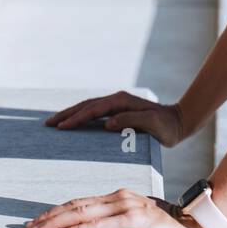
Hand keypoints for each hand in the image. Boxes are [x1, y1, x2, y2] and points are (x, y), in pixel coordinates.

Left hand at [25, 188, 213, 227]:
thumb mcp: (133, 224)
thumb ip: (113, 224)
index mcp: (117, 198)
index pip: (80, 203)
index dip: (56, 211)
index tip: (35, 221)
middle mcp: (120, 197)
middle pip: (77, 206)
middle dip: (49, 216)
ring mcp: (129, 207)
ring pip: (85, 214)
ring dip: (58, 223)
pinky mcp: (138, 221)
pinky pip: (102, 227)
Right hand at [44, 92, 184, 147]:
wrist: (179, 122)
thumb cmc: (166, 126)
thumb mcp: (152, 124)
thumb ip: (131, 120)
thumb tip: (107, 123)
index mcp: (122, 101)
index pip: (93, 110)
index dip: (77, 118)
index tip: (61, 127)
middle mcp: (117, 100)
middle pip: (86, 105)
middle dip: (67, 114)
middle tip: (48, 124)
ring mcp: (117, 105)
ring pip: (89, 108)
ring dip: (72, 114)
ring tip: (55, 123)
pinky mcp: (118, 112)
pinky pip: (95, 113)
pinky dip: (81, 116)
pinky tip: (74, 123)